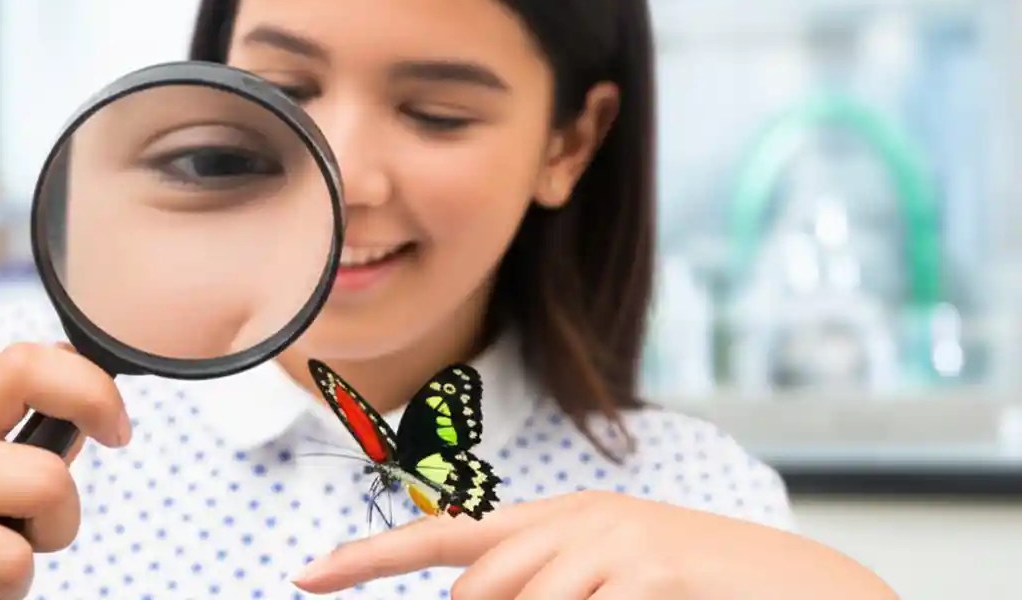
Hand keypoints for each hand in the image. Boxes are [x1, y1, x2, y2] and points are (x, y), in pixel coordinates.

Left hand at [291, 490, 897, 598]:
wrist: (804, 588)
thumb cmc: (695, 587)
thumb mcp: (611, 574)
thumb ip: (544, 583)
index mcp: (558, 519)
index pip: (444, 535)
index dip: (370, 555)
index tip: (305, 573)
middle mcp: (574, 522)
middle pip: (476, 593)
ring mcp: (612, 545)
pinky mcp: (647, 574)